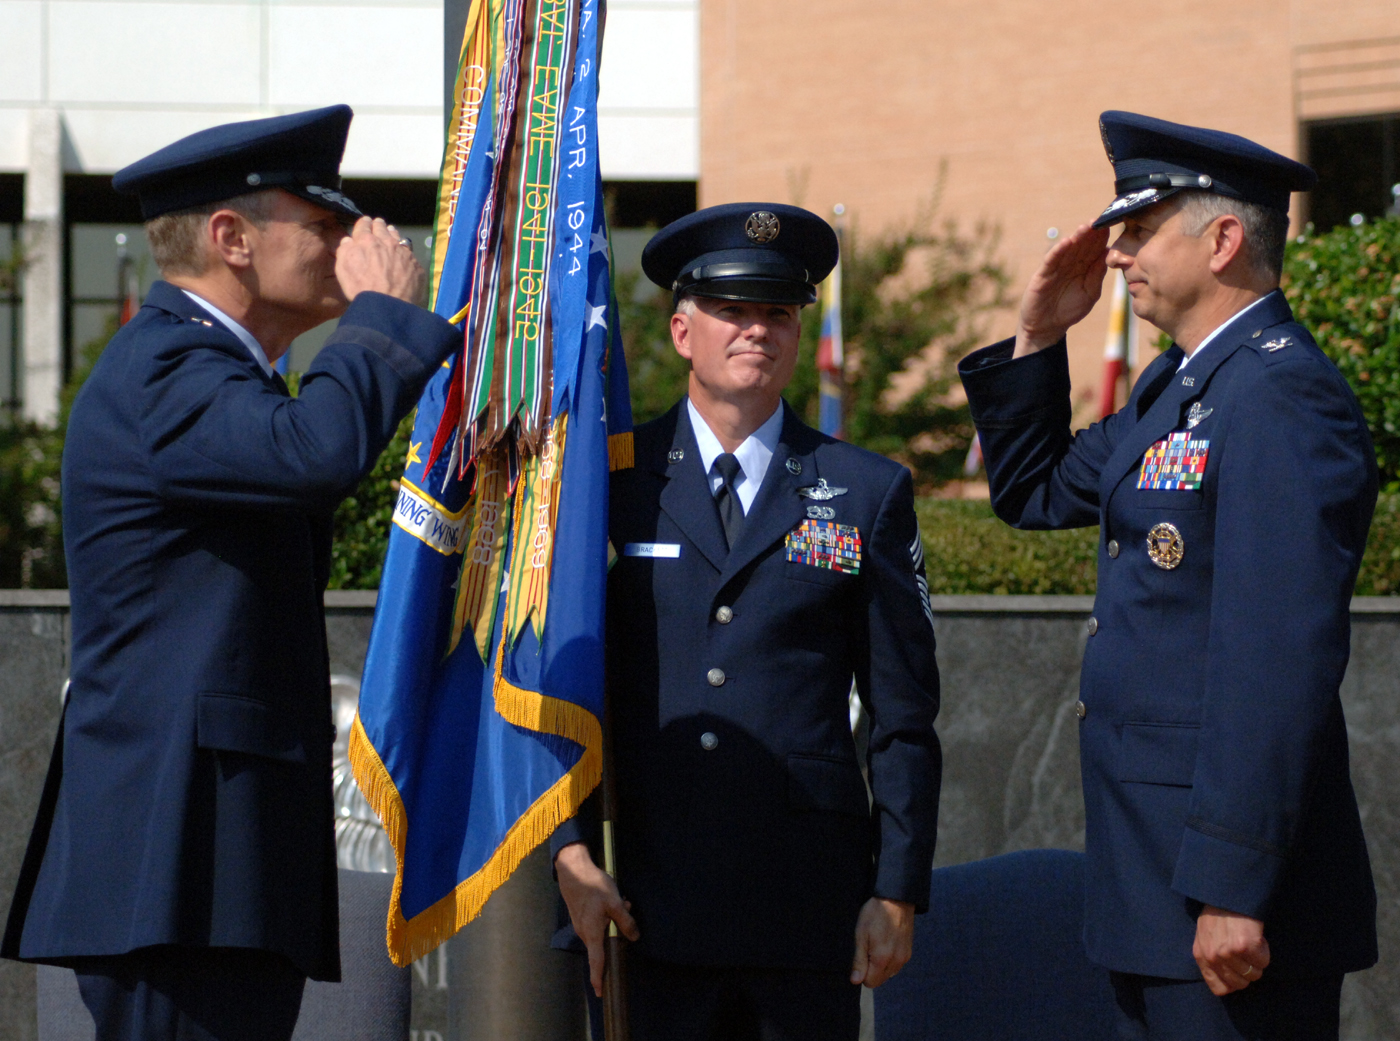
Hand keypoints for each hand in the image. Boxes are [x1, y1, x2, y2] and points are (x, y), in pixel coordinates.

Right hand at [335, 216, 425, 304]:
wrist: (387, 304)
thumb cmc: (361, 287)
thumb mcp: (343, 268)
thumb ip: (345, 250)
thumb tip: (349, 240)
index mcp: (366, 241)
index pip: (364, 226)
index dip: (364, 223)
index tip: (365, 221)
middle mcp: (386, 242)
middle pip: (382, 229)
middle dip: (379, 225)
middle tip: (378, 223)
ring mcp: (403, 252)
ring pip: (397, 237)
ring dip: (393, 233)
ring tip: (391, 231)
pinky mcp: (415, 265)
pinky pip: (409, 253)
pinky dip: (405, 251)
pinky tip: (404, 253)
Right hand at [554, 842, 640, 996]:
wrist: (572, 870)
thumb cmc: (593, 886)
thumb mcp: (615, 902)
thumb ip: (626, 921)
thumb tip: (634, 937)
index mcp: (593, 933)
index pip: (597, 962)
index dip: (599, 978)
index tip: (600, 993)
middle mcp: (585, 933)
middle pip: (604, 944)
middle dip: (618, 934)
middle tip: (627, 908)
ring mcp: (581, 925)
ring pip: (602, 932)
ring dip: (614, 921)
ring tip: (622, 901)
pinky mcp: (581, 917)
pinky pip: (597, 924)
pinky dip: (607, 916)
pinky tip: (613, 900)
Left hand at [850, 897, 913, 987]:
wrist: (896, 899)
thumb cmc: (875, 914)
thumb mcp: (861, 934)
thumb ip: (859, 960)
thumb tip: (856, 981)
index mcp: (882, 958)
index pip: (870, 982)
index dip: (862, 973)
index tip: (860, 957)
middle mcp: (896, 961)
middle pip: (880, 980)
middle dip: (872, 970)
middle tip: (868, 949)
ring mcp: (904, 957)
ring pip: (889, 973)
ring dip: (881, 966)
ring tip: (877, 945)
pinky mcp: (909, 952)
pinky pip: (896, 965)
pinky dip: (890, 960)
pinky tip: (886, 944)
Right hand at [1013, 223, 1110, 356]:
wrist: (1047, 328)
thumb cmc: (1069, 310)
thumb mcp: (1090, 293)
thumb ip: (1098, 275)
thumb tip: (1110, 254)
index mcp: (1084, 268)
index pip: (1094, 248)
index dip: (1102, 237)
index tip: (1112, 225)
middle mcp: (1070, 264)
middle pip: (1082, 245)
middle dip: (1091, 233)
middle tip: (1100, 220)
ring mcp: (1056, 268)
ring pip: (1067, 249)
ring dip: (1076, 237)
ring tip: (1086, 227)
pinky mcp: (1043, 275)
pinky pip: (1051, 260)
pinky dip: (1058, 251)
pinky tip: (1066, 242)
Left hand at [1193, 905, 1269, 995]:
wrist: (1228, 894)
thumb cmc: (1218, 914)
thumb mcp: (1204, 937)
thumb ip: (1210, 958)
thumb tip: (1224, 981)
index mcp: (1201, 956)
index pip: (1219, 989)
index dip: (1233, 984)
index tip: (1238, 972)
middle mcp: (1213, 957)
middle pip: (1240, 984)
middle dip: (1247, 971)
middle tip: (1245, 952)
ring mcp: (1229, 952)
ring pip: (1254, 974)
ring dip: (1257, 960)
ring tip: (1249, 942)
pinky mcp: (1246, 946)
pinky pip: (1263, 962)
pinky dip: (1264, 952)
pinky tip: (1256, 938)